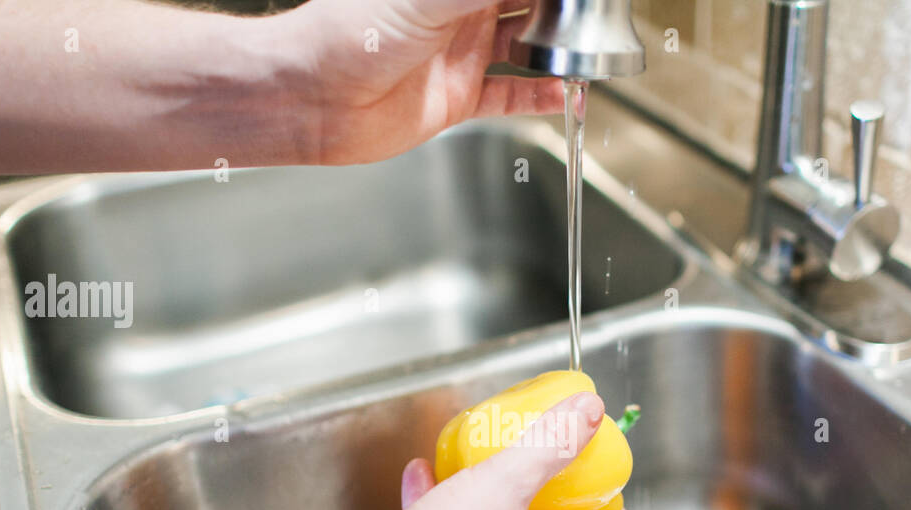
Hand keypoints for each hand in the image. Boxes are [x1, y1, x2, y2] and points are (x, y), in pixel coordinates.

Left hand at [257, 0, 564, 164]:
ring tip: (591, 52)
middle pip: (530, 3)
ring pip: (528, 48)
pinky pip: (512, 97)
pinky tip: (568, 97)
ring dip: (559, 51)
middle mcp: (463, 10)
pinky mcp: (459, 97)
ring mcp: (463, 53)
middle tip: (596, 16)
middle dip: (563, 10)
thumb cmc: (352, 32)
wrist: (314, 96)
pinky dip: (542, 99)